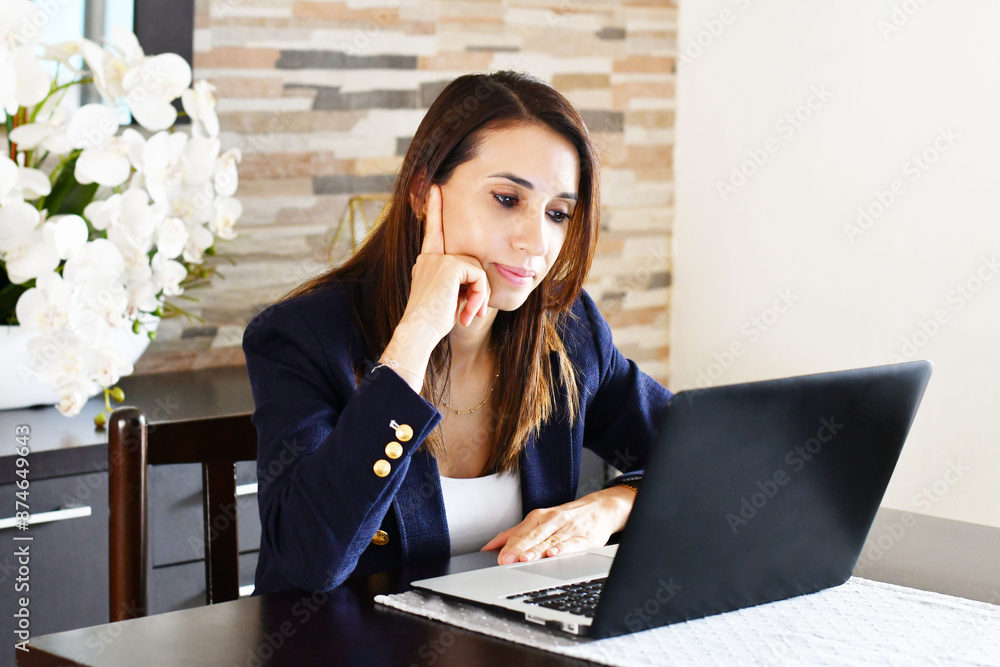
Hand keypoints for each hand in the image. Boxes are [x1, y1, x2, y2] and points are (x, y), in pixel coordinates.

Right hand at [400, 184, 490, 337]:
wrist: (418, 331)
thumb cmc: (432, 323)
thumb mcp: (448, 298)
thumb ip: (459, 282)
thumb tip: (479, 280)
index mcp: (427, 261)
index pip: (433, 231)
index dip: (435, 209)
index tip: (435, 187)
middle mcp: (430, 257)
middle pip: (471, 261)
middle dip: (479, 289)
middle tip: (472, 313)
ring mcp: (438, 259)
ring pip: (477, 269)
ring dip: (479, 295)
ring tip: (469, 314)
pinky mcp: (449, 265)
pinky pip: (478, 275)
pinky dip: (479, 295)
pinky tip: (469, 311)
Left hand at [481, 486, 636, 564]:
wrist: (600, 508)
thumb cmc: (566, 517)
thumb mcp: (539, 520)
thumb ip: (514, 533)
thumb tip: (489, 546)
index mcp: (539, 517)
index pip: (521, 532)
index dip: (509, 546)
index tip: (498, 557)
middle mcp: (552, 521)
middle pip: (533, 537)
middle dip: (518, 549)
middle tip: (506, 560)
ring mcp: (568, 529)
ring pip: (549, 541)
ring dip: (536, 550)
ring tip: (524, 559)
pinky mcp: (584, 538)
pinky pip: (572, 544)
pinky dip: (562, 549)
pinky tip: (554, 555)